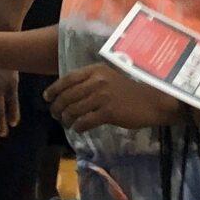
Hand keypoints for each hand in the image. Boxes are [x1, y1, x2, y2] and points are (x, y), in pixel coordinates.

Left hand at [43, 63, 178, 134]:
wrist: (152, 101)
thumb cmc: (130, 91)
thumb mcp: (109, 78)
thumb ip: (90, 82)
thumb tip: (69, 94)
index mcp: (95, 70)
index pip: (67, 79)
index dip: (54, 89)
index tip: (47, 98)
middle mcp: (97, 81)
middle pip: (68, 96)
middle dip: (58, 107)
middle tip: (56, 115)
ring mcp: (102, 96)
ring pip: (74, 110)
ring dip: (66, 119)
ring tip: (66, 123)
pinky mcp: (108, 112)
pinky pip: (85, 121)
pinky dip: (79, 127)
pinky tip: (79, 129)